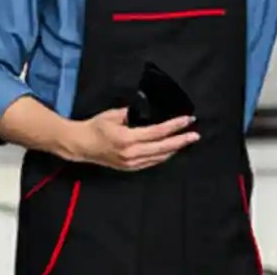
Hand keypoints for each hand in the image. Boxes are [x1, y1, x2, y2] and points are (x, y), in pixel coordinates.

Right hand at [66, 107, 198, 171]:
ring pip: (159, 157)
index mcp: (128, 139)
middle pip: (163, 148)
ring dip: (174, 149)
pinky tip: (171, 150)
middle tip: (195, 134)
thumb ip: (132, 112)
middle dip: (181, 141)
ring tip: (187, 141)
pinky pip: (152, 163)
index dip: (174, 126)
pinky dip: (163, 156)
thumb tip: (147, 107)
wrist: (81, 146)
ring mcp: (131, 163)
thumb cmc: (96, 126)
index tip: (187, 120)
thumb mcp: (113, 114)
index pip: (158, 132)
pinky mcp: (130, 168)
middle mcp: (132, 154)